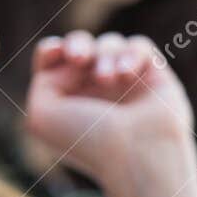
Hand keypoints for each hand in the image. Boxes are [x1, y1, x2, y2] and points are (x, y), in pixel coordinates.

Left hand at [25, 31, 194, 187]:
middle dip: (78, 44)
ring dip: (104, 56)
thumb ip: (43, 76)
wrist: (136, 152)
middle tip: (80, 59)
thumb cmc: (88, 138)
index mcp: (68, 102)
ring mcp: (126, 85)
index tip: (55, 52)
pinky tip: (126, 75)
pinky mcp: (154, 77)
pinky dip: (130, 54)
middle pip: (81, 46)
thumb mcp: (41, 113)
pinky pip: (139, 46)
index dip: (51, 50)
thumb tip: (81, 61)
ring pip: (109, 44)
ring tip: (106, 79)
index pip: (54, 62)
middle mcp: (97, 93)